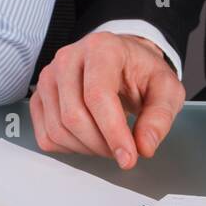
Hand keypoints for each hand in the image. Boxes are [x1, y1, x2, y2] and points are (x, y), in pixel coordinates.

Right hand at [31, 31, 183, 168]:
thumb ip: (160, 117)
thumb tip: (144, 146)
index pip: (97, 96)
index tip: (128, 157)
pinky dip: (70, 148)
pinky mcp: (38, 97)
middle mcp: (68, 59)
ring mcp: (48, 78)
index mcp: (101, 48)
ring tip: (109, 142)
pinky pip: (47, 136)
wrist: (122, 61)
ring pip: (58, 130)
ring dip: (87, 148)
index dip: (112, 133)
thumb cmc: (141, 72)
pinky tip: (89, 139)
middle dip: (102, 145)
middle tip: (124, 150)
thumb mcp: (166, 89)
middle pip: (74, 117)